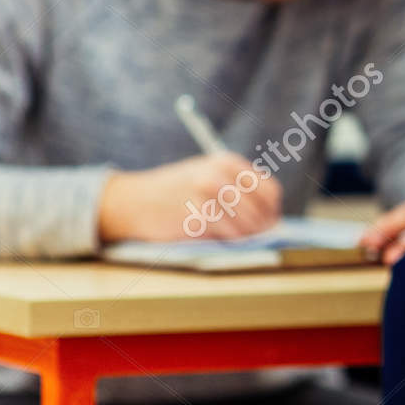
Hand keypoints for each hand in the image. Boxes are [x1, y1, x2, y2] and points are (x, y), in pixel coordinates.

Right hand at [97, 153, 281, 242]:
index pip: (268, 189)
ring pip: (248, 224)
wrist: (132, 202)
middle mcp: (221, 175)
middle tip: (258, 237)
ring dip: (247, 236)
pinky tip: (222, 240)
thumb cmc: (172, 192)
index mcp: (226, 162)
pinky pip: (230, 234)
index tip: (269, 222)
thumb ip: (234, 186)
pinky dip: (231, 241)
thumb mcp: (205, 174)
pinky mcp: (198, 216)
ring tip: (238, 238)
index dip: (271, 210)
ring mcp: (209, 196)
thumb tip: (268, 215)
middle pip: (261, 208)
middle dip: (262, 226)